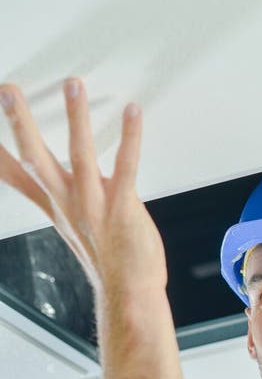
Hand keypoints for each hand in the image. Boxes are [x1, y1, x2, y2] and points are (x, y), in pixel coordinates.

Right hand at [0, 78, 166, 300]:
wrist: (130, 294)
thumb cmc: (109, 261)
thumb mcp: (77, 226)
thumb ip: (67, 197)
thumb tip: (64, 173)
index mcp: (55, 206)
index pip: (14, 176)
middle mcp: (68, 204)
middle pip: (35, 159)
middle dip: (21, 124)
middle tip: (8, 90)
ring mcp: (94, 206)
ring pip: (80, 155)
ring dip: (76, 117)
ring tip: (73, 84)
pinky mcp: (122, 208)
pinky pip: (126, 167)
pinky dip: (130, 138)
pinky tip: (132, 113)